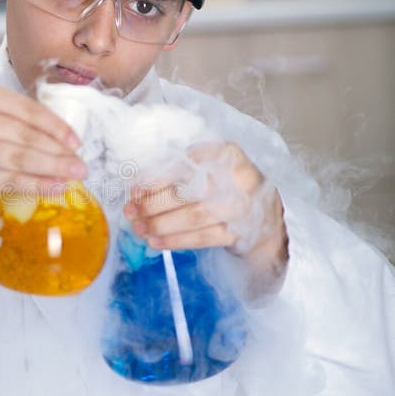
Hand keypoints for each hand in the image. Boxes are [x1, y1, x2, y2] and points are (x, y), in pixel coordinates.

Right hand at [0, 84, 85, 231]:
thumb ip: (15, 115)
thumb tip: (62, 136)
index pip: (28, 111)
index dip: (56, 127)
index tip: (76, 141)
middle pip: (26, 138)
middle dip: (59, 153)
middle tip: (81, 163)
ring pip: (19, 160)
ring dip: (51, 170)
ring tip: (73, 176)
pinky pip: (9, 180)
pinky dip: (35, 185)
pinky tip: (53, 187)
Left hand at [123, 141, 288, 296]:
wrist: (264, 214)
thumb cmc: (226, 185)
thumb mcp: (211, 167)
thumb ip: (181, 170)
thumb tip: (140, 184)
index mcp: (227, 154)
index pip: (187, 165)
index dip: (158, 179)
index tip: (135, 190)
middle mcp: (238, 179)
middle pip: (188, 192)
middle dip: (154, 204)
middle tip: (132, 212)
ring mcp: (242, 207)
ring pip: (193, 217)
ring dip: (161, 225)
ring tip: (139, 229)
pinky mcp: (240, 232)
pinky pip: (202, 238)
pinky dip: (176, 241)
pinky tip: (156, 242)